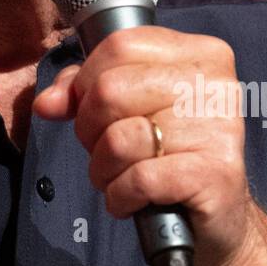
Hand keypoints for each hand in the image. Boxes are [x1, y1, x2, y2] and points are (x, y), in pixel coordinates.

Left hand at [32, 25, 256, 265]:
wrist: (216, 219)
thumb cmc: (169, 154)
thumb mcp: (129, 109)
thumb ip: (83, 92)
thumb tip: (47, 102)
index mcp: (198, 53)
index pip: (119, 45)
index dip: (87, 80)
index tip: (91, 107)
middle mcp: (215, 84)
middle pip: (111, 90)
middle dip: (89, 128)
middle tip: (105, 150)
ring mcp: (220, 128)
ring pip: (119, 138)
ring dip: (103, 169)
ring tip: (120, 177)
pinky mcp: (215, 174)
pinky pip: (139, 178)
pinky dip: (120, 196)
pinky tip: (131, 200)